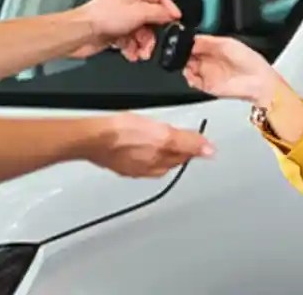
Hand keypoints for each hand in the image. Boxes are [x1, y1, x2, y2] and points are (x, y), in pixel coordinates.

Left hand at [71, 0, 181, 61]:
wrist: (81, 33)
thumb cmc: (100, 17)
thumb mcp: (137, 12)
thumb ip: (156, 12)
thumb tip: (169, 13)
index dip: (168, 8)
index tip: (175, 20)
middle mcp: (124, 5)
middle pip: (149, 19)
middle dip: (153, 34)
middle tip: (153, 44)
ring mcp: (118, 20)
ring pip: (139, 33)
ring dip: (143, 45)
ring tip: (141, 53)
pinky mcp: (112, 33)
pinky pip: (129, 42)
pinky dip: (132, 49)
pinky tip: (130, 53)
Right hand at [85, 112, 214, 177]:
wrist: (92, 137)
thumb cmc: (122, 134)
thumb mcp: (163, 134)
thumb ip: (187, 142)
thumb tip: (210, 151)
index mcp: (161, 163)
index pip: (185, 156)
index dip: (193, 145)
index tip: (197, 138)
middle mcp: (148, 168)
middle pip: (171, 159)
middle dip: (179, 149)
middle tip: (184, 137)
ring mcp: (132, 165)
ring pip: (154, 157)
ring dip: (161, 148)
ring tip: (163, 138)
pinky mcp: (118, 159)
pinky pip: (137, 155)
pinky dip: (143, 148)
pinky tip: (140, 142)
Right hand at [183, 34, 276, 104]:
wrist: (258, 82)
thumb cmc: (250, 62)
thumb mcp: (227, 43)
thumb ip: (207, 41)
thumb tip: (192, 40)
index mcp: (214, 48)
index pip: (195, 43)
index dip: (188, 42)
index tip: (183, 41)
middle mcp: (209, 60)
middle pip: (188, 55)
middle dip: (183, 53)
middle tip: (182, 51)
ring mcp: (207, 73)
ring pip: (188, 68)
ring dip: (184, 64)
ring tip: (186, 61)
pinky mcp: (207, 86)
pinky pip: (192, 81)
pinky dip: (188, 77)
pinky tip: (191, 72)